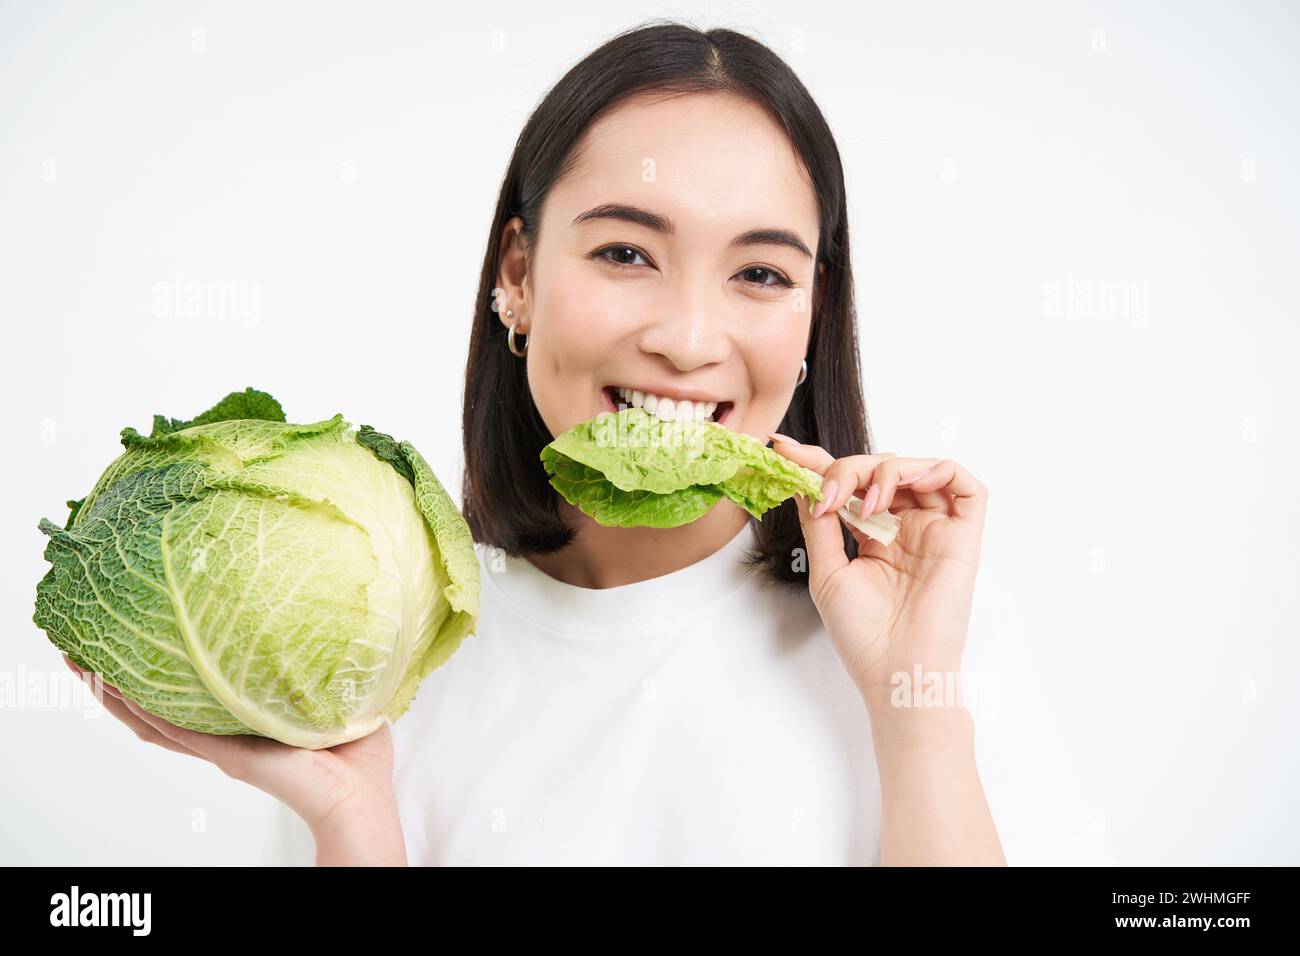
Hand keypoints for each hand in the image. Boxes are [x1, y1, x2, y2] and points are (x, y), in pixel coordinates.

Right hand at [61, 654, 395, 835]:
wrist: (360, 795)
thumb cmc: (357, 755)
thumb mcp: (340, 693)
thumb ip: (328, 660)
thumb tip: (340, 610)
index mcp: (245, 716)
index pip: (189, 693)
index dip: (160, 666)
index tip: (138, 629)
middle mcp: (224, 731)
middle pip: (155, 705)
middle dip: (117, 678)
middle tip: (82, 647)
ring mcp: (220, 744)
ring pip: (150, 719)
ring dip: (113, 693)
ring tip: (78, 663)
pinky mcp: (226, 754)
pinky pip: (174, 731)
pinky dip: (141, 711)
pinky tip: (116, 689)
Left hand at [768, 439, 987, 711]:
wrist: (896, 673)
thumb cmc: (863, 635)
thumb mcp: (827, 571)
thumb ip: (819, 523)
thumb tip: (802, 480)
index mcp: (874, 536)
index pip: (850, 486)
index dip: (819, 462)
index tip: (785, 449)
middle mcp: (906, 528)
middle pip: (881, 470)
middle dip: (849, 469)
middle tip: (830, 493)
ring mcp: (936, 530)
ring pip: (919, 469)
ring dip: (887, 470)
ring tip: (866, 502)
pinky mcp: (965, 537)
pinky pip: (966, 486)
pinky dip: (938, 470)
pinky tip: (909, 484)